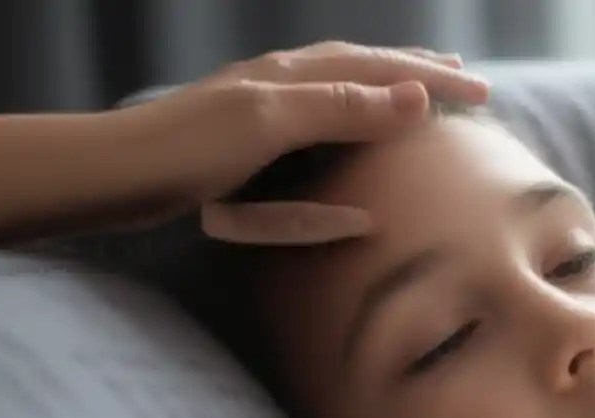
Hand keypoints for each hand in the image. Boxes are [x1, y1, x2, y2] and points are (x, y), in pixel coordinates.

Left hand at [116, 42, 489, 243]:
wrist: (112, 172)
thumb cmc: (187, 149)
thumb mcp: (272, 124)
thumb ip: (344, 108)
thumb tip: (418, 96)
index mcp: (295, 75)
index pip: (381, 70)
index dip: (432, 80)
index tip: (482, 92)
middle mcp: (282, 82)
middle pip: (364, 67)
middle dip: (414, 71)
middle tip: (460, 75)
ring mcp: (261, 107)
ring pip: (339, 89)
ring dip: (382, 88)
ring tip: (413, 92)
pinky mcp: (244, 137)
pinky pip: (311, 122)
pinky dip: (342, 118)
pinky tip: (340, 126)